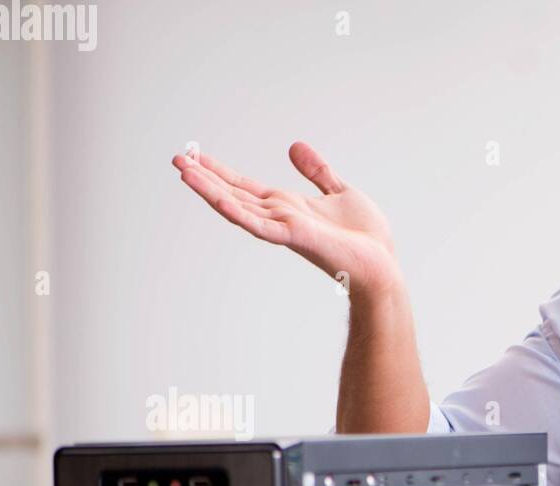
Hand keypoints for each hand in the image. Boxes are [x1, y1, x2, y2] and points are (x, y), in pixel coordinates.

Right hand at [171, 142, 401, 296]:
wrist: (383, 265)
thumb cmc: (367, 238)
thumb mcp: (341, 192)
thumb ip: (318, 172)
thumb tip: (295, 146)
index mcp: (288, 207)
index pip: (245, 186)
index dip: (220, 171)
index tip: (196, 155)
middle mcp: (280, 217)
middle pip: (234, 194)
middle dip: (206, 178)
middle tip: (176, 158)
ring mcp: (285, 228)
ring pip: (239, 207)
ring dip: (210, 190)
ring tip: (183, 171)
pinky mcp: (296, 237)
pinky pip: (261, 225)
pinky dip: (238, 211)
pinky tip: (217, 197)